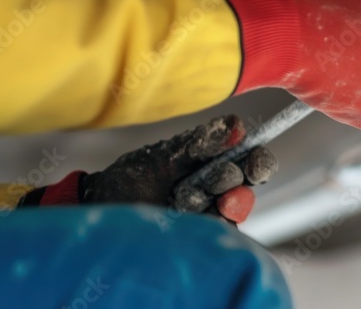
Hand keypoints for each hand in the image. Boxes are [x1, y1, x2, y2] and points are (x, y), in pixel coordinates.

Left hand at [81, 115, 275, 222]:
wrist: (102, 208)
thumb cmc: (132, 177)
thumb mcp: (165, 156)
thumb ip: (200, 143)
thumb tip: (235, 124)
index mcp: (214, 162)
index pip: (250, 162)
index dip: (258, 162)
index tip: (254, 161)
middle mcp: (216, 189)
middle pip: (246, 186)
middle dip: (232, 180)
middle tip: (218, 179)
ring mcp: (208, 214)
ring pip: (231, 210)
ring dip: (211, 201)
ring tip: (185, 198)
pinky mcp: (198, 237)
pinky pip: (216, 231)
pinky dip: (204, 221)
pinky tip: (185, 215)